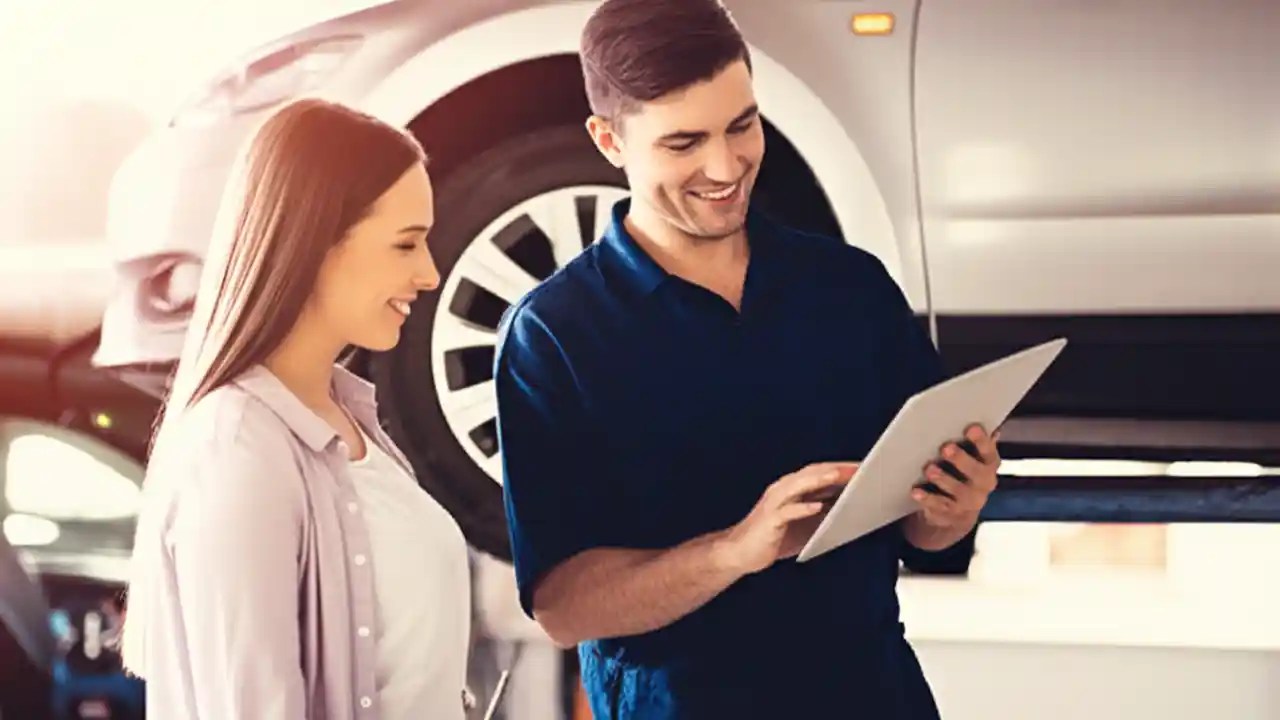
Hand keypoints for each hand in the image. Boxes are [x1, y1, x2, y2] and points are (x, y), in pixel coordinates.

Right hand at [718, 462, 857, 575]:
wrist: (739, 552)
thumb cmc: (774, 537)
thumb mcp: (805, 524)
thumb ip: (824, 512)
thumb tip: (852, 507)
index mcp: (792, 489)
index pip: (820, 472)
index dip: (842, 468)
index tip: (866, 467)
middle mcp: (783, 490)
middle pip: (811, 473)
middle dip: (835, 469)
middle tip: (860, 468)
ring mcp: (775, 503)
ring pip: (798, 486)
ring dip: (818, 480)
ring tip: (838, 477)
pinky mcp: (769, 520)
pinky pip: (787, 511)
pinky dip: (802, 508)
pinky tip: (817, 507)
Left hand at [911, 424, 1000, 529]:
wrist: (957, 512)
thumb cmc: (963, 473)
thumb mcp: (972, 457)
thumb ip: (976, 441)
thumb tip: (989, 424)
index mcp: (989, 465)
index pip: (989, 451)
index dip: (981, 440)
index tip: (971, 427)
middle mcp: (983, 484)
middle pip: (976, 472)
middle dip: (961, 459)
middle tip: (946, 448)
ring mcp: (967, 501)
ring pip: (957, 490)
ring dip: (943, 479)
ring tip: (930, 469)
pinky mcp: (948, 512)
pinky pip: (938, 506)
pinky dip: (926, 498)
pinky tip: (915, 491)